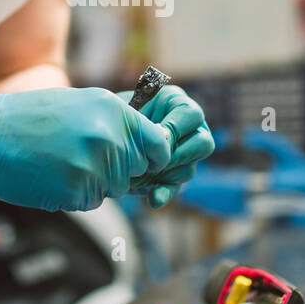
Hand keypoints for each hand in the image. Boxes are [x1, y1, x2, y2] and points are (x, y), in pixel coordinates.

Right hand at [0, 83, 172, 212]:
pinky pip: (90, 201)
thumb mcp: (78, 105)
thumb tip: (145, 145)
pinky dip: (74, 194)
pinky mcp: (75, 191)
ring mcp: (92, 166)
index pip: (159, 145)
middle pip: (136, 170)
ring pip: (113, 188)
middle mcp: (108, 137)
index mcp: (112, 111)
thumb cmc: (26, 117)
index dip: (153, 156)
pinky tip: (51, 175)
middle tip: (81, 157)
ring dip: (94, 182)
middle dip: (117, 170)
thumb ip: (114, 123)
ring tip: (61, 162)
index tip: (142, 159)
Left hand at [119, 85, 214, 207]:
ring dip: (168, 173)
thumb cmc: (115, 116)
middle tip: (156, 158)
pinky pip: (175, 187)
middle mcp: (187, 129)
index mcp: (176, 104)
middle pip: (204, 143)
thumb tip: (160, 136)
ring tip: (145, 173)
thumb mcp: (125, 111)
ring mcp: (182, 155)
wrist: (101, 137)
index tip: (155, 134)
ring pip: (191, 168)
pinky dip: (164, 193)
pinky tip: (153, 199)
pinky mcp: (171, 175)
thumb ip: (142, 119)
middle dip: (179, 154)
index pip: (192, 115)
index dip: (176, 128)